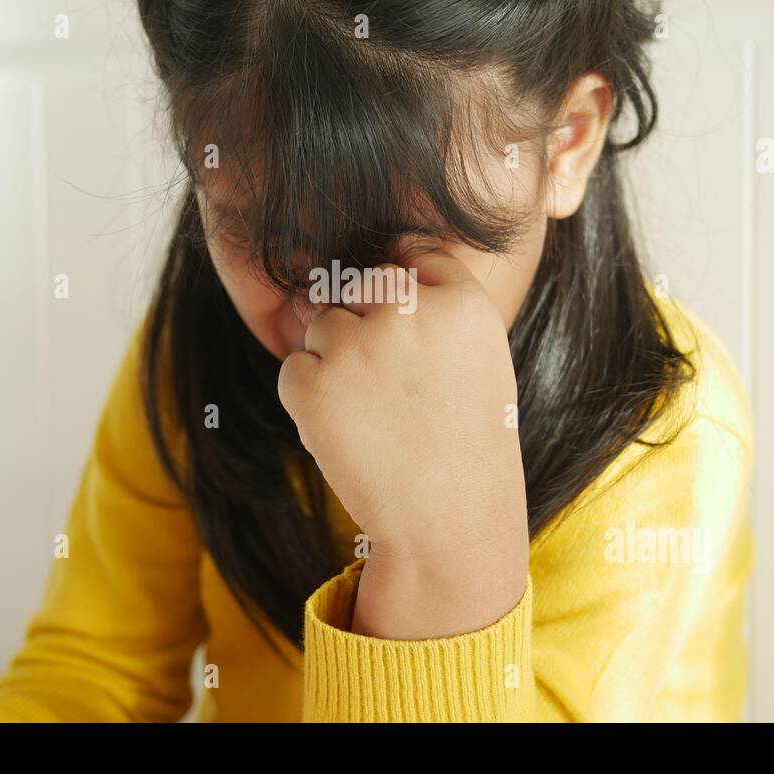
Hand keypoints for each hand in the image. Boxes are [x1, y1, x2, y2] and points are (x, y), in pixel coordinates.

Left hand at [276, 242, 528, 569]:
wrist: (447, 523)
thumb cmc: (464, 443)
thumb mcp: (480, 359)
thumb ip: (436, 305)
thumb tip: (363, 273)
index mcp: (462, 303)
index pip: (411, 251)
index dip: (398, 285)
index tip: (404, 326)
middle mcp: (410, 311)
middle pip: (357, 283)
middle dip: (361, 325)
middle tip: (391, 390)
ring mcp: (358, 345)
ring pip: (320, 323)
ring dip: (333, 362)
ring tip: (374, 414)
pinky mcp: (313, 382)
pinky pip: (293, 368)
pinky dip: (308, 398)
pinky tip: (348, 431)